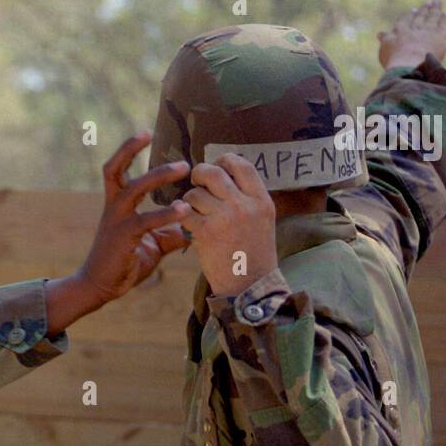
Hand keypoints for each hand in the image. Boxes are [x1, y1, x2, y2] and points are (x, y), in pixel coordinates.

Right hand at [61, 132, 190, 304]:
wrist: (100, 287)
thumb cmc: (124, 264)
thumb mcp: (153, 245)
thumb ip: (170, 233)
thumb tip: (194, 228)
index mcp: (117, 205)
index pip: (117, 169)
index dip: (128, 149)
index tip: (146, 132)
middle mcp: (113, 207)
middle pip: (115, 168)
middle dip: (132, 149)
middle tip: (156, 134)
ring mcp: (116, 221)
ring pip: (134, 187)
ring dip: (159, 175)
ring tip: (183, 167)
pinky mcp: (123, 237)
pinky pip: (146, 220)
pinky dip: (166, 213)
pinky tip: (184, 210)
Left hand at [179, 153, 276, 297]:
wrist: (249, 285)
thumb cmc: (254, 253)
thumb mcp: (263, 219)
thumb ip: (247, 196)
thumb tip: (224, 172)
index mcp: (261, 200)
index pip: (242, 165)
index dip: (225, 160)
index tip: (217, 165)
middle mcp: (243, 205)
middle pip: (213, 172)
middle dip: (199, 174)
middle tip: (197, 182)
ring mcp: (223, 218)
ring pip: (194, 193)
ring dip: (189, 201)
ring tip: (196, 213)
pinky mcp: (205, 232)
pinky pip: (184, 213)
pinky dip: (182, 218)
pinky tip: (188, 225)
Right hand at [378, 0, 445, 69]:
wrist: (410, 66)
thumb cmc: (394, 60)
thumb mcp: (385, 50)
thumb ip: (385, 39)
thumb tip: (380, 33)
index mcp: (401, 30)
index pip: (405, 20)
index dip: (409, 15)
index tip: (413, 10)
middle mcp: (415, 27)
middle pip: (421, 16)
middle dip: (424, 9)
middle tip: (429, 2)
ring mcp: (428, 30)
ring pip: (433, 16)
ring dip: (435, 8)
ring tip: (438, 2)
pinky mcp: (441, 36)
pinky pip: (444, 24)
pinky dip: (445, 18)